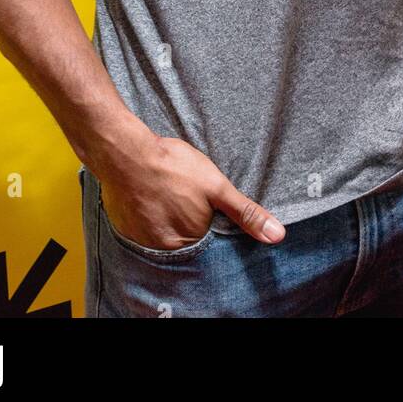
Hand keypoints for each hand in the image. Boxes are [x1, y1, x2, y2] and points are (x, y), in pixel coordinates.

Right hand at [98, 133, 285, 249]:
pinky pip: (145, 228)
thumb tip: (277, 236)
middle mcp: (166, 248)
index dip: (211, 222)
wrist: (125, 153)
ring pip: (166, 232)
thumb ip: (245, 212)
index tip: (203, 204)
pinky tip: (152, 196)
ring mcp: (144, 241)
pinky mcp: (127, 230)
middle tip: (183, 194)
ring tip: (169, 192)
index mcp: (191, 241)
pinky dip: (150, 214)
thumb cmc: (173, 166)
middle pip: (188, 238)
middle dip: (190, 219)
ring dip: (169, 216)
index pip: (210, 241)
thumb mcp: (216, 186)